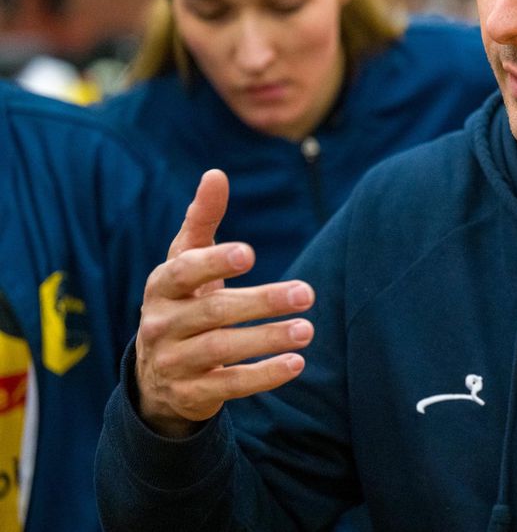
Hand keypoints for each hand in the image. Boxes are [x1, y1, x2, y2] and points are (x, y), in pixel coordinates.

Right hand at [135, 170, 315, 437]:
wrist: (157, 375)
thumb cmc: (183, 301)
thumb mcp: (186, 261)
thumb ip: (202, 220)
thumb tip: (216, 174)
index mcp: (161, 287)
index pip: (183, 271)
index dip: (214, 262)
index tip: (250, 254)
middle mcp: (160, 325)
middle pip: (212, 312)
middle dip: (261, 302)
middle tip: (306, 293)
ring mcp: (172, 362)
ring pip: (221, 351)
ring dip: (266, 339)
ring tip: (307, 330)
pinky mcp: (190, 394)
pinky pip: (228, 387)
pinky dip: (263, 375)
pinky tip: (296, 364)